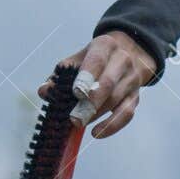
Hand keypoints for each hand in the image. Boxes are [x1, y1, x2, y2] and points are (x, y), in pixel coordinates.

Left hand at [37, 30, 155, 139]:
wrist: (128, 54)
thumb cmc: (94, 59)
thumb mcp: (78, 59)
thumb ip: (60, 74)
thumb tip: (44, 92)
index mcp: (105, 45)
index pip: (97, 60)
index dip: (86, 77)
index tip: (76, 93)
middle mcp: (122, 60)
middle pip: (108, 82)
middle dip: (91, 102)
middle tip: (74, 117)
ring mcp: (131, 79)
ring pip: (116, 99)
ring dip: (96, 114)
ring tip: (79, 124)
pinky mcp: (135, 97)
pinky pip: (126, 114)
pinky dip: (112, 126)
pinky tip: (97, 133)